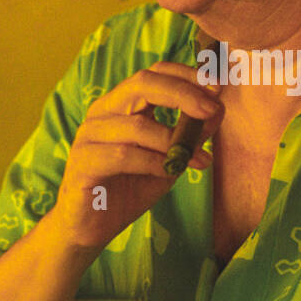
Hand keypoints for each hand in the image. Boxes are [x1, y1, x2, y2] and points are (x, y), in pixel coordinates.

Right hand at [49, 61, 224, 250]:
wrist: (92, 227)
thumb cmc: (130, 187)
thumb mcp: (169, 159)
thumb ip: (190, 135)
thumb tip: (218, 110)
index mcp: (122, 103)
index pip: (154, 73)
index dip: (186, 75)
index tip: (217, 86)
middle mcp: (103, 111)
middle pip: (142, 84)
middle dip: (183, 93)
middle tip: (212, 109)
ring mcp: (88, 135)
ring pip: (137, 126)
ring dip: (176, 141)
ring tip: (200, 158)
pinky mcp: (82, 163)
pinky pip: (123, 155)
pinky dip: (154, 162)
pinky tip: (172, 172)